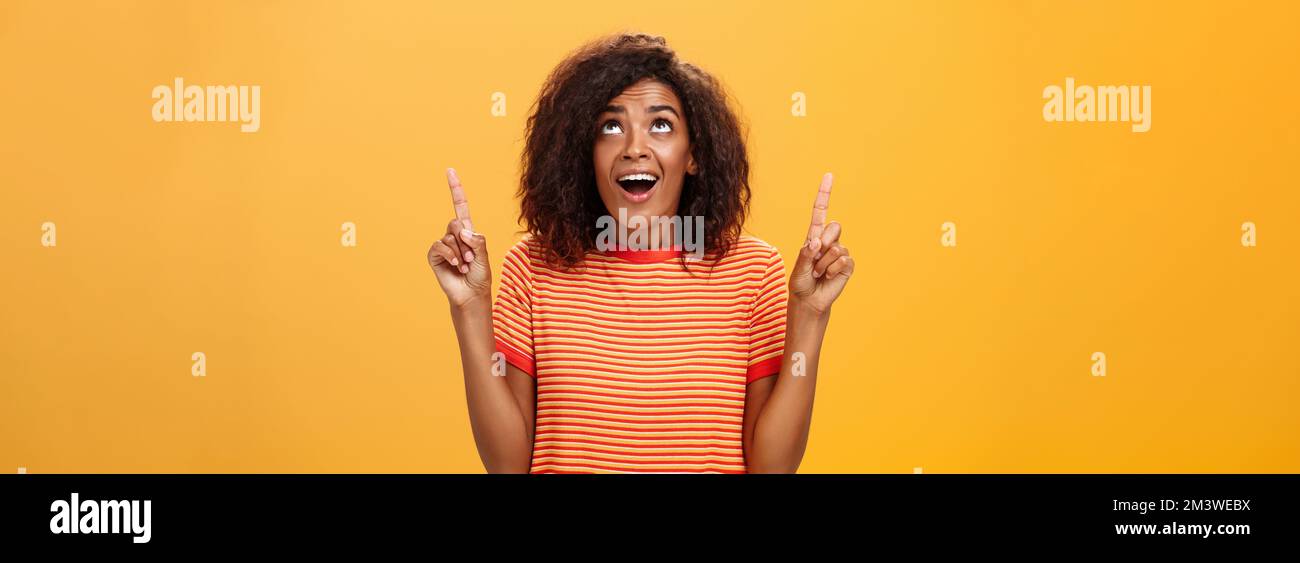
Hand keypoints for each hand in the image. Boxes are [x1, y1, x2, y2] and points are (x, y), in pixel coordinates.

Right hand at [427, 168, 491, 307]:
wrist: (471, 294)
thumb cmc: (480, 276)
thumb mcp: (484, 256)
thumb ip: (477, 242)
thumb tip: (463, 231)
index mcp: (468, 231)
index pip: (460, 205)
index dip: (455, 189)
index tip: (449, 170)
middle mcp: (454, 235)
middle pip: (455, 222)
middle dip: (465, 241)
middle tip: (470, 258)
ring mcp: (444, 245)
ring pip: (449, 237)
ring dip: (460, 252)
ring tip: (465, 266)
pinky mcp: (435, 256)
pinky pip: (439, 246)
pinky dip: (449, 255)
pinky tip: (456, 265)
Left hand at [789, 172, 853, 314]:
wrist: (809, 300)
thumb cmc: (801, 282)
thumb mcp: (798, 268)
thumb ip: (805, 255)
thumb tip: (817, 242)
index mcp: (813, 236)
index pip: (820, 211)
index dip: (825, 194)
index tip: (829, 175)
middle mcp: (828, 241)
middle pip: (834, 226)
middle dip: (824, 243)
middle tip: (815, 261)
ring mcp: (839, 252)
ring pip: (837, 248)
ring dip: (824, 265)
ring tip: (818, 273)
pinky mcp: (847, 265)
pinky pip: (843, 262)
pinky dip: (833, 271)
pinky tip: (828, 277)